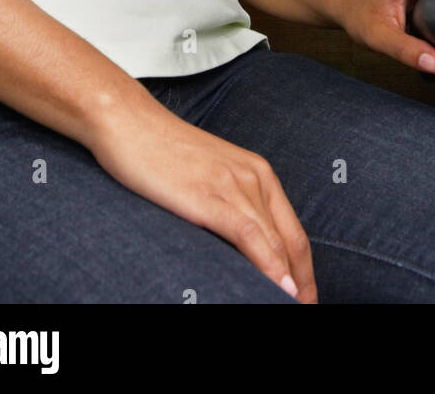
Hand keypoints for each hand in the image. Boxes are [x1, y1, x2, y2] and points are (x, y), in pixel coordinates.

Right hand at [89, 95, 316, 301]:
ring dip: (287, 283)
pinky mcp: (208, 195)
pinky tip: (277, 287)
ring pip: (273, 242)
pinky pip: (247, 235)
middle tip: (305, 312)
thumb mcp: (208, 177)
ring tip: (293, 310)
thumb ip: (230, 203)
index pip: (294, 233)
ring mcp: (232, 185)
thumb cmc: (162, 153)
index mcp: (258, 173)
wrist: (128, 122)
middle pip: (291, 242)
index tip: (305, 299)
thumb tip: (239, 246)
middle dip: (302, 283)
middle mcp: (253, 177)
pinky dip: (267, 265)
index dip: (305, 272)